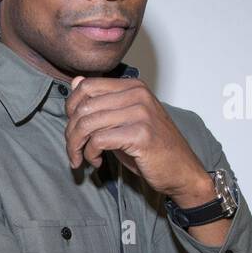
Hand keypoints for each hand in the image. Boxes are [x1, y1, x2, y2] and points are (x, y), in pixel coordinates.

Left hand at [64, 76, 212, 206]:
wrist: (181, 170)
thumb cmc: (151, 147)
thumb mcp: (123, 119)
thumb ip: (101, 101)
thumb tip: (76, 82)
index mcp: (133, 87)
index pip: (86, 86)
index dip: (70, 108)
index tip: (72, 128)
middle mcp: (137, 95)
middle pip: (83, 107)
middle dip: (70, 133)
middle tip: (74, 150)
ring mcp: (140, 113)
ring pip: (87, 124)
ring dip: (76, 146)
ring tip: (81, 158)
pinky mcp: (140, 134)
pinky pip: (98, 140)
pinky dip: (90, 154)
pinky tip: (97, 162)